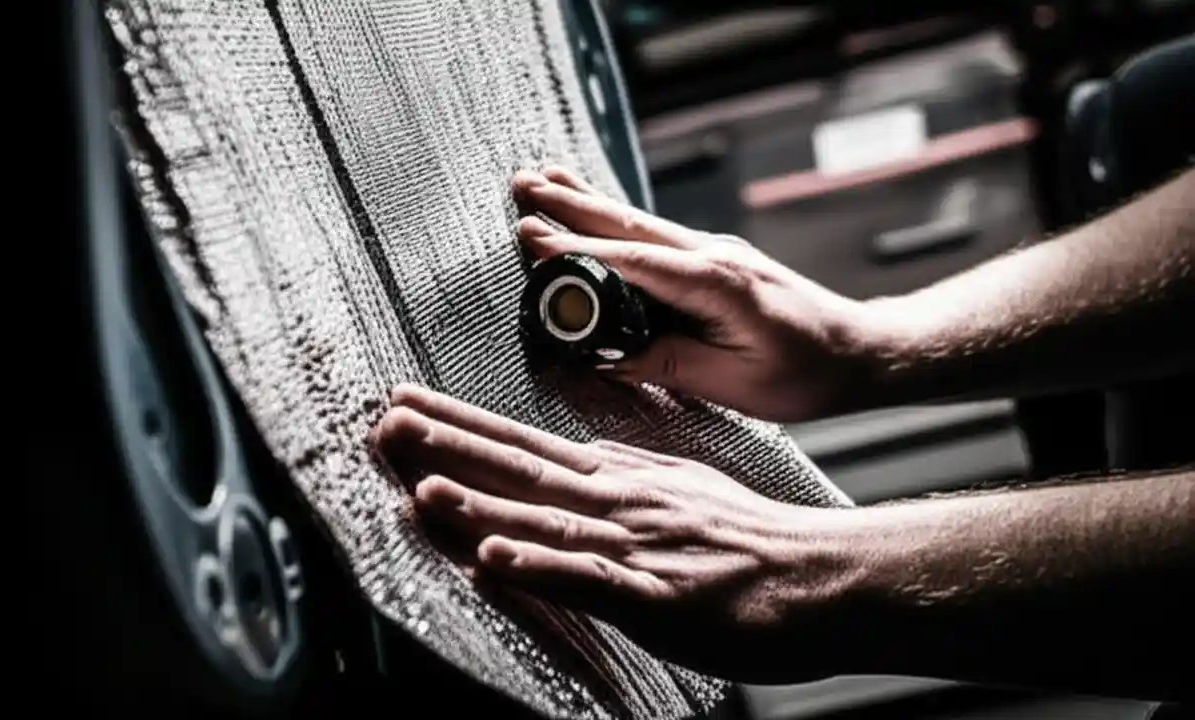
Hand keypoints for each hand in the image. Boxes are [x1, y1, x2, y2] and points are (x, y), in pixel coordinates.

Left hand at [373, 383, 866, 681]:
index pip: (523, 444)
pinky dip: (539, 568)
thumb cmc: (750, 537)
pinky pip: (588, 582)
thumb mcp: (676, 485)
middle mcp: (616, 500)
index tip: (408, 403)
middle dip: (447, 444)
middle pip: (519, 469)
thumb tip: (573, 460)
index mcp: (617, 476)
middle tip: (387, 421)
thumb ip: (620, 476)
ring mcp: (633, 545)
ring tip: (422, 487)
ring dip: (478, 503)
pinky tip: (495, 561)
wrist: (822, 573)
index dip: (460, 424)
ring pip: (543, 519)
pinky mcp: (655, 596)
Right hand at [513, 167, 888, 421]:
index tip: (530, 238)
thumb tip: (608, 359)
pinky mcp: (716, 261)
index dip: (577, 251)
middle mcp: (712, 255)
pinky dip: (616, 220)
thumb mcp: (733, 383)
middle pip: (628, 225)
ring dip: (588, 201)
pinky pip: (654, 236)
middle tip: (520, 183)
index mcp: (714, 284)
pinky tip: (595, 210)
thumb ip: (668, 365)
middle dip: (570, 204)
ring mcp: (715, 252)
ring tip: (542, 177)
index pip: (630, 263)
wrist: (861, 351)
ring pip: (639, 223)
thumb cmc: (806, 375)